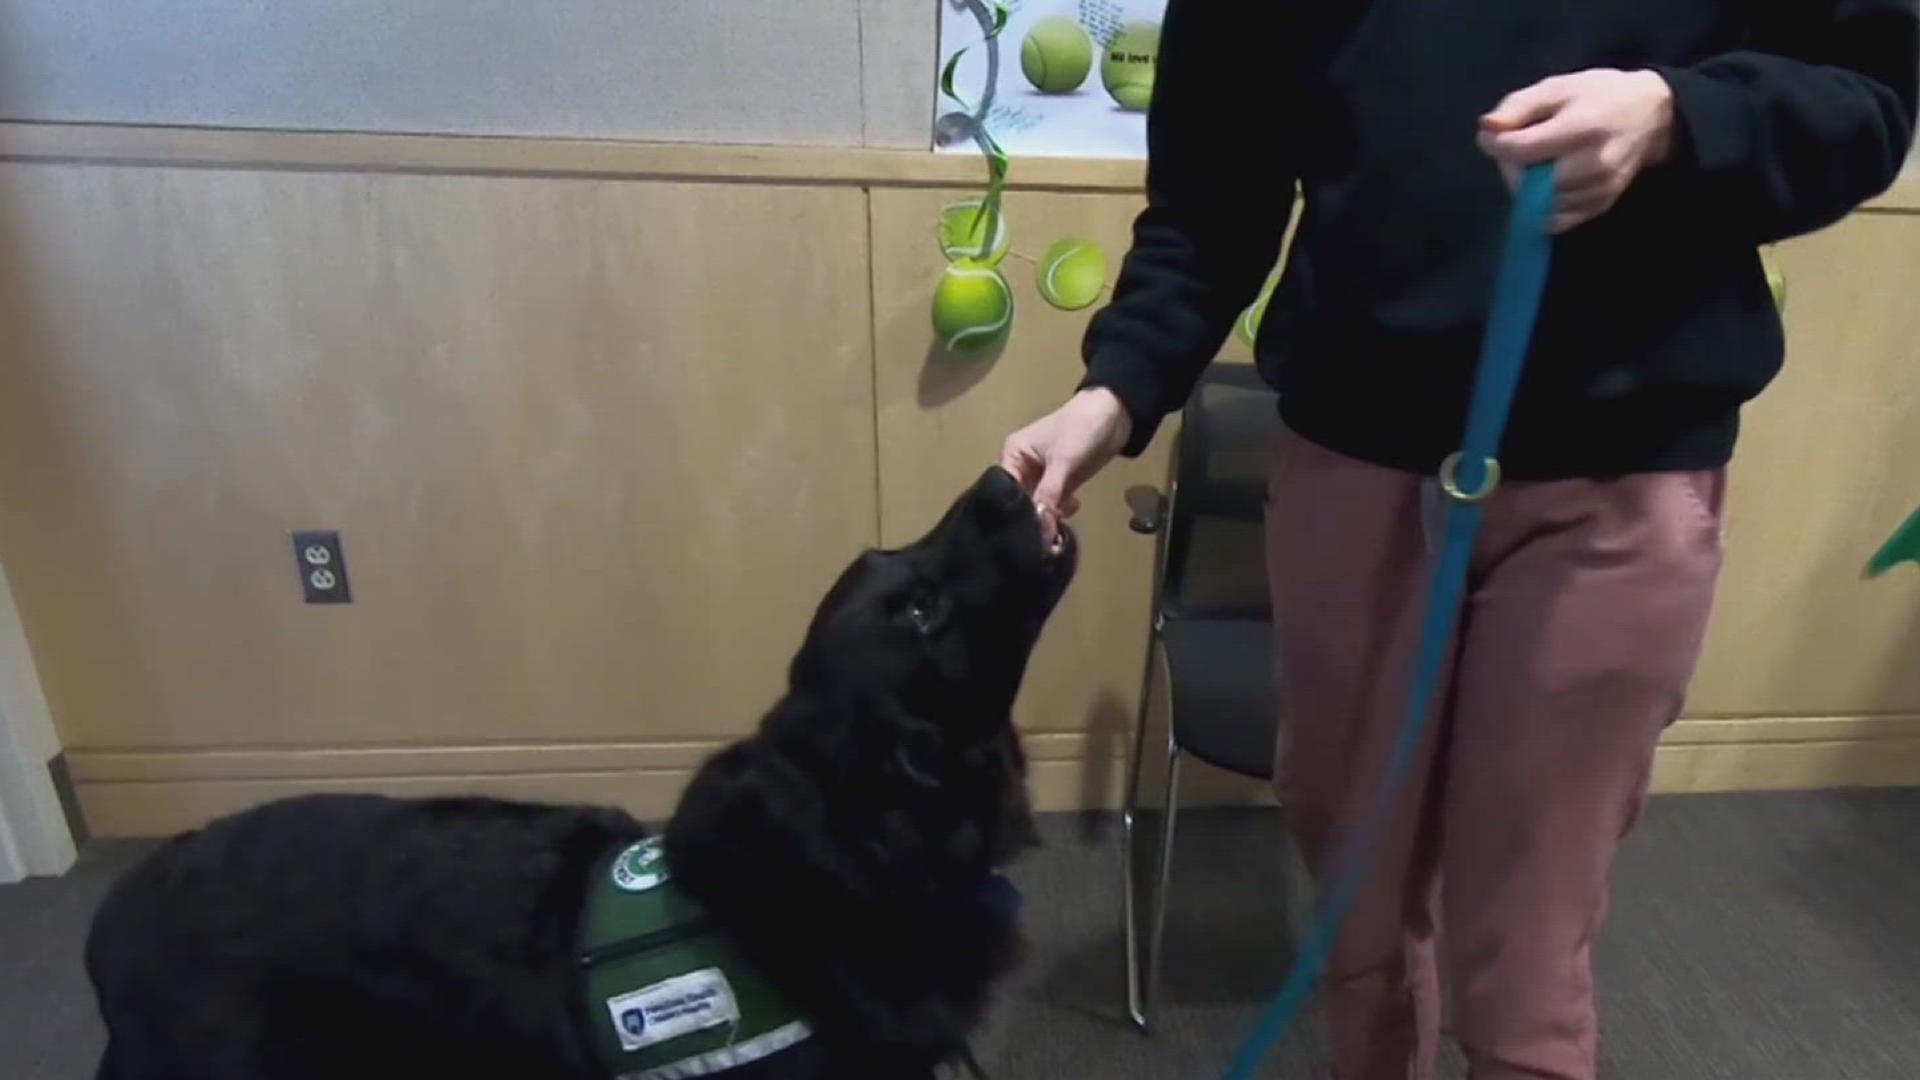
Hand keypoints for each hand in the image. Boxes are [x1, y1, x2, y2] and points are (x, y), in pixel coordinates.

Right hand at [1000, 387, 1131, 540]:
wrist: (1116, 413)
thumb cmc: (1080, 428)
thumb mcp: (1062, 461)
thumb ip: (1049, 495)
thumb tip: (1041, 531)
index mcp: (1014, 455)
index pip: (1004, 490)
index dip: (1012, 512)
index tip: (1023, 533)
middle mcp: (1023, 467)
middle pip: (1021, 501)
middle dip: (1033, 517)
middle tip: (1043, 538)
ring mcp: (1043, 476)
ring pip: (1038, 505)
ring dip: (1048, 516)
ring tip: (1058, 526)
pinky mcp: (1061, 482)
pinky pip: (1054, 503)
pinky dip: (1061, 510)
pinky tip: (1073, 508)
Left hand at [1478, 69, 1675, 233]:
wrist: (1650, 116)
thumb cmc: (1598, 96)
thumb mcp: (1558, 87)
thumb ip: (1518, 106)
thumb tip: (1487, 128)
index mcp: (1581, 128)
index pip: (1520, 149)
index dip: (1496, 144)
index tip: (1491, 136)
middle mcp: (1593, 164)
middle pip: (1527, 183)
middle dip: (1513, 168)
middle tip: (1521, 149)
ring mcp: (1599, 189)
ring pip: (1538, 205)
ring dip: (1528, 188)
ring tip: (1540, 163)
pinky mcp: (1601, 206)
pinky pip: (1556, 220)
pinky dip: (1544, 206)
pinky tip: (1551, 182)